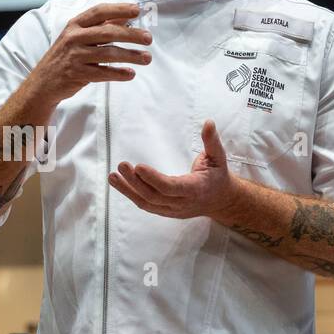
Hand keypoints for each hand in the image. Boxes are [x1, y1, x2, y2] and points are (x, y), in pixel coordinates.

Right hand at [24, 2, 151, 110]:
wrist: (43, 83)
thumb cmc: (65, 56)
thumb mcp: (78, 37)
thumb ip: (101, 27)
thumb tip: (127, 17)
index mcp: (75, 25)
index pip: (99, 11)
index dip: (119, 9)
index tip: (137, 10)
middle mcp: (74, 38)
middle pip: (108, 32)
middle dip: (131, 34)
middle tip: (149, 38)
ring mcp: (75, 56)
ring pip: (108, 53)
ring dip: (131, 56)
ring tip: (147, 58)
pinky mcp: (77, 74)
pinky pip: (103, 73)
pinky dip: (118, 73)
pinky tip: (131, 74)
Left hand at [108, 119, 237, 220]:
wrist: (220, 200)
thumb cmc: (217, 176)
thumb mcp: (218, 158)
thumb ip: (211, 141)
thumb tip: (208, 122)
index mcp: (196, 189)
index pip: (171, 187)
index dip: (154, 179)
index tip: (138, 166)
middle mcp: (182, 203)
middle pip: (154, 196)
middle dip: (136, 182)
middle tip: (122, 165)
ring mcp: (172, 210)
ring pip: (146, 203)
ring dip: (128, 190)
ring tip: (113, 176)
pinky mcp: (165, 211)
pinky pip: (145, 204)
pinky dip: (130, 195)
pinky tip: (118, 183)